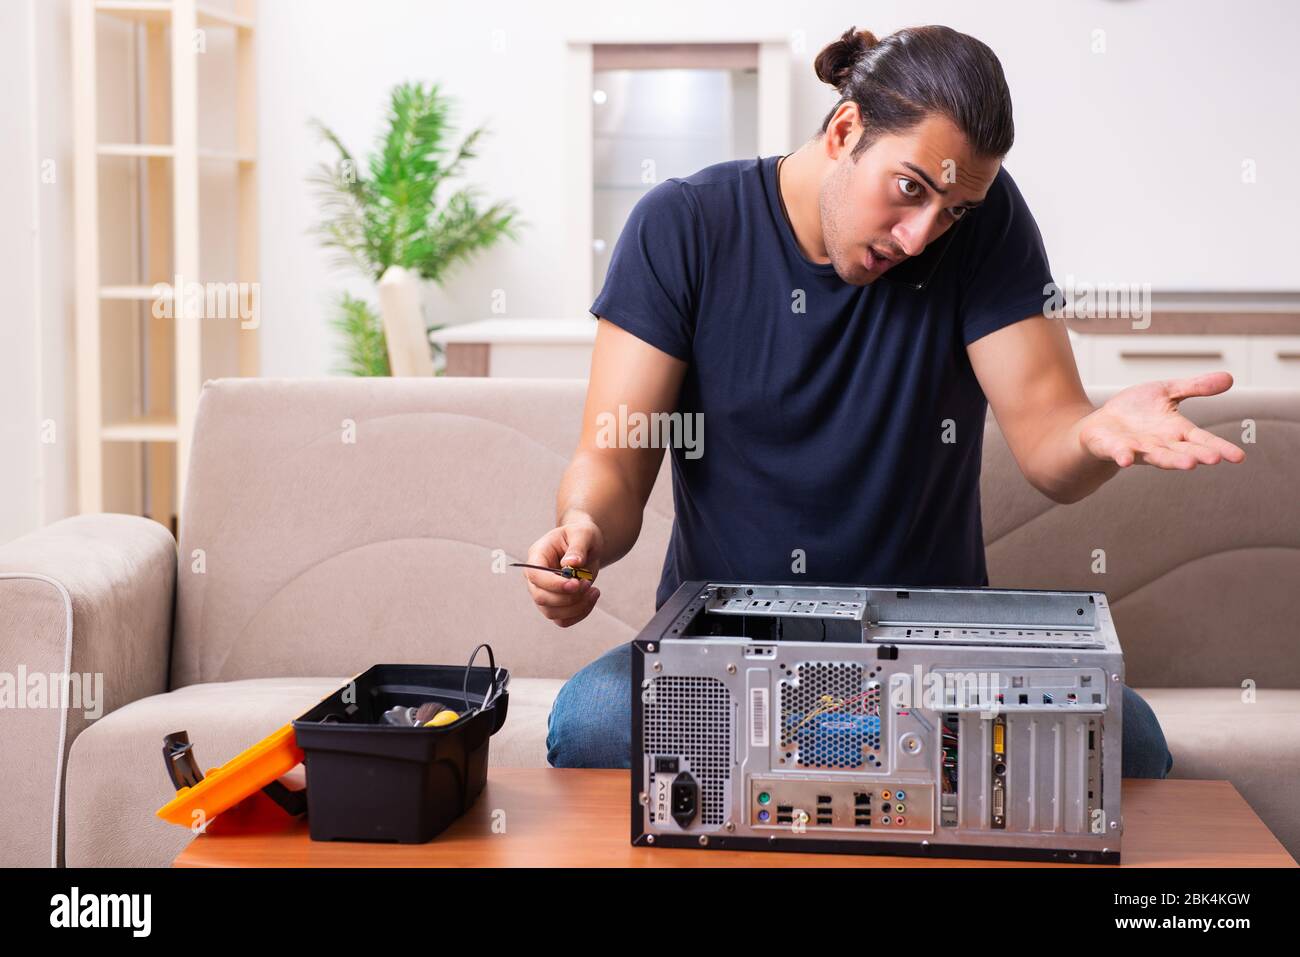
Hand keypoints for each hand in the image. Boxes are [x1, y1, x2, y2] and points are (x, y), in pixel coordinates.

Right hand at [522, 518, 603, 626]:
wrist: (586, 545)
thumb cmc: (582, 536)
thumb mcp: (583, 533)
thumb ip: (577, 547)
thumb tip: (571, 564)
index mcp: (537, 555)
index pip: (535, 576)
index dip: (553, 584)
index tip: (576, 584)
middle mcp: (536, 577)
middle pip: (541, 597)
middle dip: (568, 596)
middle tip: (588, 583)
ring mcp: (544, 592)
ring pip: (552, 612)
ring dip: (576, 606)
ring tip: (594, 590)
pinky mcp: (555, 605)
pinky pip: (562, 620)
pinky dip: (579, 614)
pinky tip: (592, 598)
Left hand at [1078, 371, 1246, 469]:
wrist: (1101, 423)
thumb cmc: (1136, 410)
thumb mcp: (1167, 392)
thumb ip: (1195, 388)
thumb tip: (1230, 378)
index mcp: (1176, 430)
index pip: (1202, 440)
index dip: (1220, 447)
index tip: (1239, 457)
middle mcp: (1161, 444)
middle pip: (1182, 451)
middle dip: (1197, 455)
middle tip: (1213, 459)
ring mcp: (1138, 448)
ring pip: (1157, 457)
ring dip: (1171, 461)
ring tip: (1189, 465)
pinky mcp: (1114, 448)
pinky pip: (1119, 454)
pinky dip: (1123, 457)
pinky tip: (1126, 460)